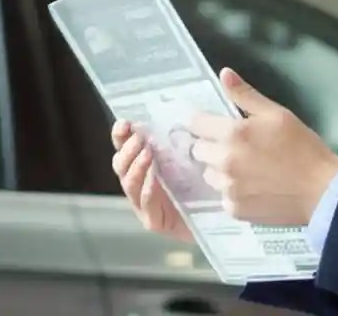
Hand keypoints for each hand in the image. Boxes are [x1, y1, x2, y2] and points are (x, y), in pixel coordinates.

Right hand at [111, 120, 193, 242]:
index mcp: (144, 165)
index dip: (120, 135)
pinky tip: (154, 180)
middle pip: (120, 165)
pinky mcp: (154, 222)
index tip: (125, 124)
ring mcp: (143, 205)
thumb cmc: (204, 184)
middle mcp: (140, 184)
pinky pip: (145, 205)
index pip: (124, 147)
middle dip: (127, 150)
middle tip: (140, 139)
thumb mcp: (192, 157)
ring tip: (148, 154)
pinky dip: (148, 191)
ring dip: (136, 167)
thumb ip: (180, 140)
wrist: (217, 219)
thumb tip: (180, 115)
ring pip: (130, 184)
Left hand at [190, 68, 337, 224]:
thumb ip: (245, 95)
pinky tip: (254, 188)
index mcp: (232, 133)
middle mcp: (223, 161)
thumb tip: (224, 74)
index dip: (205, 123)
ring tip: (246, 169)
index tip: (216, 126)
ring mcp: (227, 188)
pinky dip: (233, 192)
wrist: (322, 191)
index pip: (196, 124)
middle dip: (212, 146)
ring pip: (209, 175)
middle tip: (237, 147)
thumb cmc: (302, 147)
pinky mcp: (234, 210)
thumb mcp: (277, 114)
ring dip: (221, 170)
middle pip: (199, 150)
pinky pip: (223, 196)